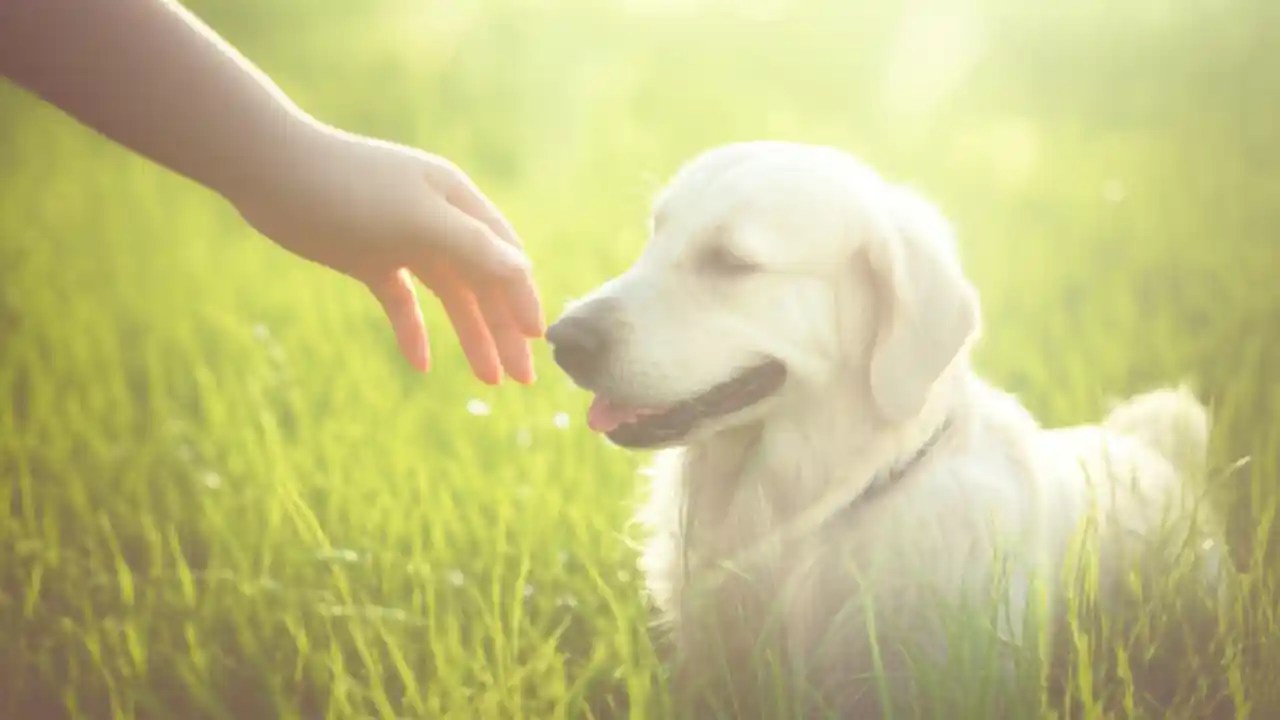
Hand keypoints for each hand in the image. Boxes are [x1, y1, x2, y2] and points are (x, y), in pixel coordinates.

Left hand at [229, 124, 544, 383]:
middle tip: (522, 380)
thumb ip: (471, 246)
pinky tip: (420, 363)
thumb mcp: (417, 219)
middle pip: (482, 282)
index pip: (505, 257)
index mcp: (458, 202)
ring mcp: (404, 239)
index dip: (522, 300)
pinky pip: (402, 301)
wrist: (268, 170)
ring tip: (488, 380)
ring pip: (449, 296)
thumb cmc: (348, 188)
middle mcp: (438, 220)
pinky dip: (413, 330)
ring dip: (469, 335)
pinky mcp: (370, 257)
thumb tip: (523, 270)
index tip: (537, 343)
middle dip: (503, 330)